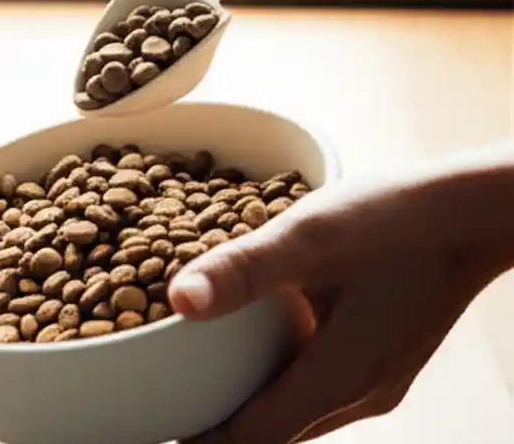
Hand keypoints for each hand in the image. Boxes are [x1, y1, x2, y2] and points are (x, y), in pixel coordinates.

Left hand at [169, 159, 512, 443]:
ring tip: (190, 382)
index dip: (200, 439)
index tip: (156, 425)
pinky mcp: (380, 360)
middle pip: (273, 434)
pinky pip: (316, 388)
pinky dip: (275, 381)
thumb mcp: (309, 235)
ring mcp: (375, 382)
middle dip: (217, 427)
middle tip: (162, 407)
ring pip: (296, 414)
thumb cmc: (398, 220)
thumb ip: (242, 270)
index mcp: (338, 377)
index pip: (254, 439)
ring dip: (247, 406)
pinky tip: (248, 349)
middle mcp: (359, 394)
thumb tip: (179, 302)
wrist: (474, 210)